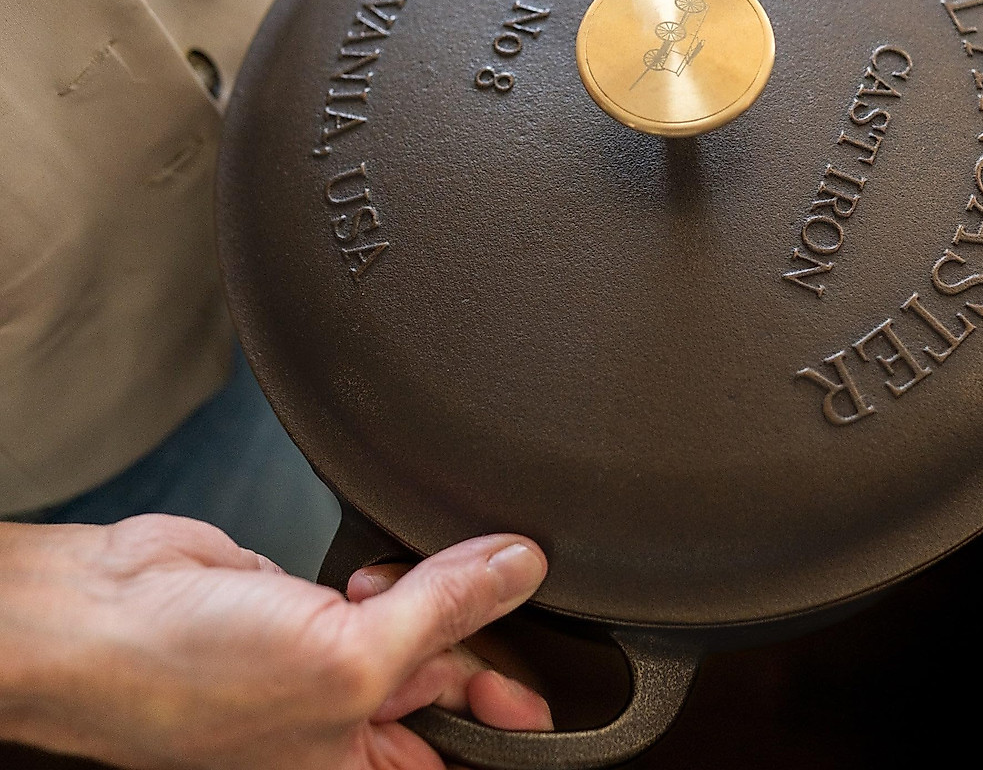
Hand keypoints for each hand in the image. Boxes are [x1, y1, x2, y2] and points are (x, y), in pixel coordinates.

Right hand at [0, 515, 549, 768]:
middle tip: (482, 599)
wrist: (103, 612)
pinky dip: (397, 569)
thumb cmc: (188, 684)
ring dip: (431, 593)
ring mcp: (334, 658)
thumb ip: (443, 613)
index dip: (511, 719)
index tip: (543, 687)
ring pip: (427, 623)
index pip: (465, 754)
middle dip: (474, 639)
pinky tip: (375, 568)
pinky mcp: (317, 603)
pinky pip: (393, 584)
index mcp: (359, 769)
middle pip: (455, 681)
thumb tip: (518, 569)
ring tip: (399, 587)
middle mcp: (351, 722)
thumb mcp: (345, 663)